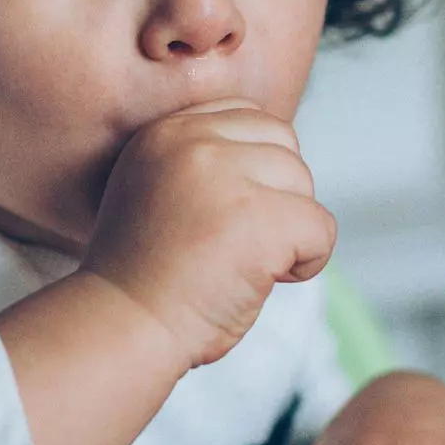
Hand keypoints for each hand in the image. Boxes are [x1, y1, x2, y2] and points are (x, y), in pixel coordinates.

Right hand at [80, 99, 335, 369]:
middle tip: (241, 244)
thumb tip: (276, 159)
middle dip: (278, 196)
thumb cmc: (142, 277)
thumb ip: (200, 161)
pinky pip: (321, 229)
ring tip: (244, 264)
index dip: (257, 170)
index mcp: (165, 132)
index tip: (230, 216)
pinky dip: (307, 263)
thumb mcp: (154, 190)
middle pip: (284, 147)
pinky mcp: (258, 218)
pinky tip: (265, 281)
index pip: (248, 118)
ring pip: (304, 186)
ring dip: (290, 231)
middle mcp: (192, 142)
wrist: (124, 326)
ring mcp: (225, 176)